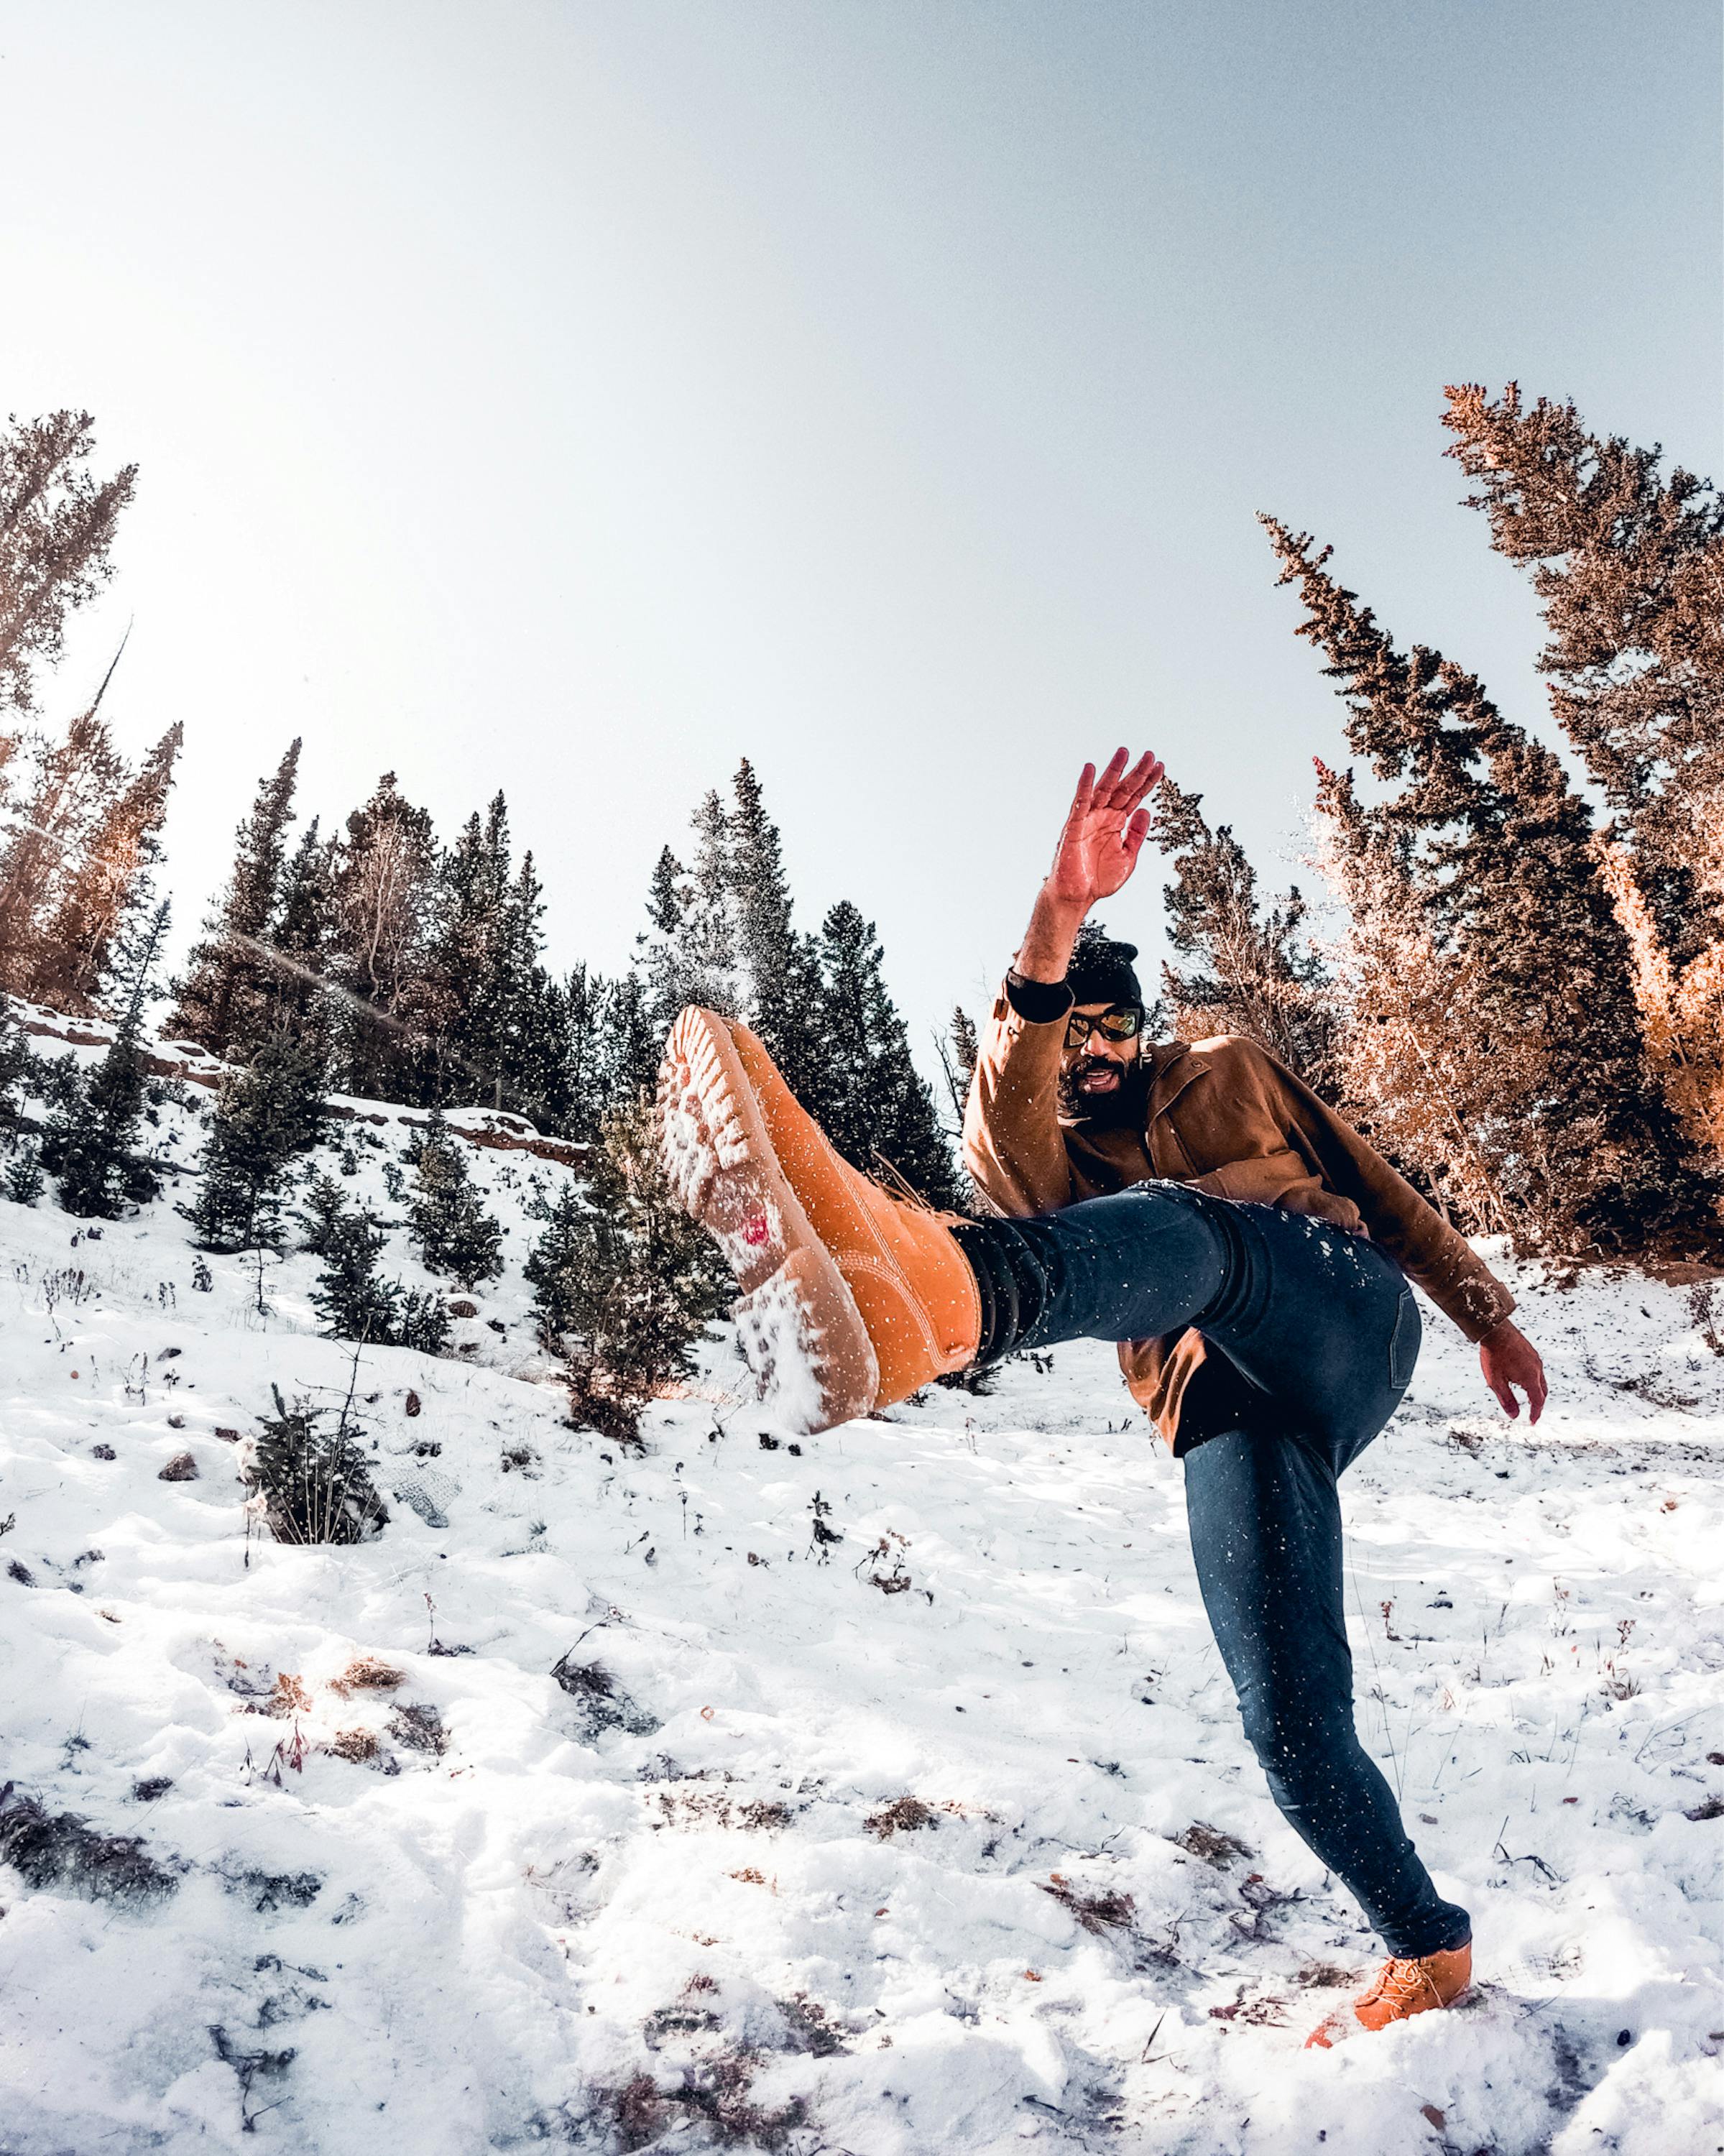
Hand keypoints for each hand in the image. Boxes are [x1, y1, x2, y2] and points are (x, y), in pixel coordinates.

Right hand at [1046, 748, 1163, 915]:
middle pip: (1122, 789)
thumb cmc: (1098, 880)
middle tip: (1149, 754)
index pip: (1135, 797)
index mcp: (1116, 823)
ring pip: (1103, 790)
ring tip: (1124, 753)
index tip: (1160, 766)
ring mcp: (1089, 820)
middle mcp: (1103, 817)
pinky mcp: (1074, 827)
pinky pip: (1080, 803)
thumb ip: (1137, 834)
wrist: (1077, 897)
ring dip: (1113, 771)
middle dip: (1136, 772)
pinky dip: (1084, 786)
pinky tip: (1090, 769)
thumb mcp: (1128, 857)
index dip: (1147, 782)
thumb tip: (1147, 811)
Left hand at [1479, 1318, 1546, 1423]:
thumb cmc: (1494, 1355)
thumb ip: (1506, 1400)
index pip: (1537, 1401)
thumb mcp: (1496, 1381)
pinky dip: (1533, 1380)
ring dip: (1536, 1391)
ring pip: (1540, 1380)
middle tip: (1532, 1412)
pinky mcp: (1531, 1352)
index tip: (1531, 1422)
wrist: (1495, 1329)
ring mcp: (1535, 1359)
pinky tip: (1523, 1379)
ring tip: (1528, 1398)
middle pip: (1543, 1391)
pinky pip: (1536, 1370)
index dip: (1535, 1413)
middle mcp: (1537, 1368)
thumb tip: (1514, 1416)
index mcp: (1531, 1378)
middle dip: (1538, 1404)